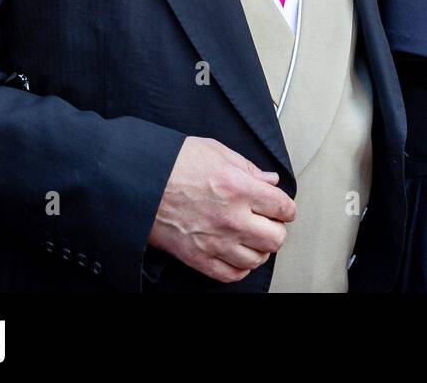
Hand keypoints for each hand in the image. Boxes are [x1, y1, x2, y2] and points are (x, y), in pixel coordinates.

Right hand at [147, 136, 294, 284]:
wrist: (139, 182)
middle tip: (269, 222)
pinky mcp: (198, 258)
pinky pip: (231, 274)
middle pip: (275, 238)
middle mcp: (231, 218)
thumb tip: (270, 180)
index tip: (284, 208)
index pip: (283, 207)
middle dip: (277, 229)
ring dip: (259, 249)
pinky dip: (239, 267)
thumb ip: (249, 168)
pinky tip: (237, 253)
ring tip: (253, 237)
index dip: (287, 208)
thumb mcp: (218, 152)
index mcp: (239, 188)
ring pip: (256, 259)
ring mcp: (215, 241)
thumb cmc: (174, 163)